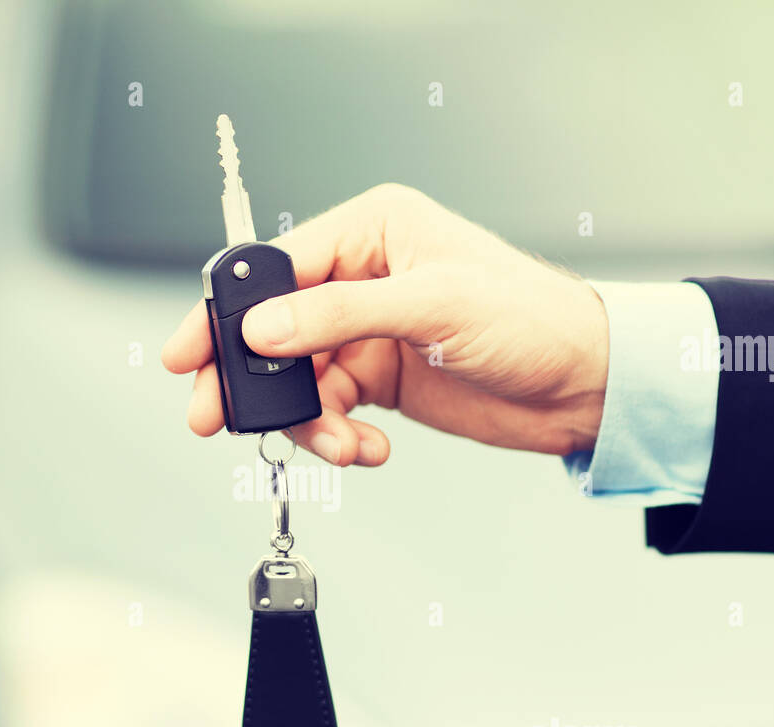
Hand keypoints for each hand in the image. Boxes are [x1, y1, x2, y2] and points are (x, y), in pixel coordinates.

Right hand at [161, 184, 608, 465]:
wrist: (583, 385)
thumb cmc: (530, 319)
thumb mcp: (431, 306)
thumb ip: (339, 317)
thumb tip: (263, 329)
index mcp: (372, 231)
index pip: (277, 266)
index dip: (228, 311)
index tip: (191, 353)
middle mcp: (363, 278)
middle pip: (275, 328)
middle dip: (250, 377)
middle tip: (216, 417)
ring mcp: (370, 333)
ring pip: (300, 380)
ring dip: (309, 421)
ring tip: (339, 445)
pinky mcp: (381, 380)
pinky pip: (331, 410)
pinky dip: (339, 437)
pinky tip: (366, 448)